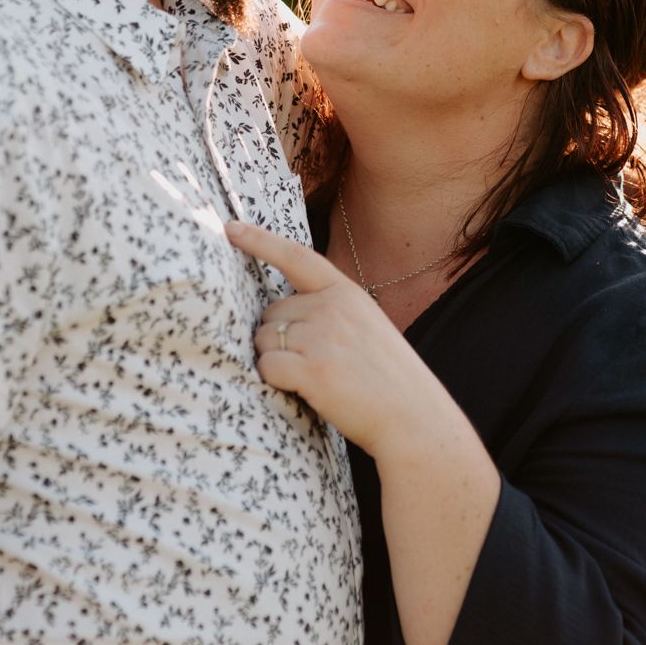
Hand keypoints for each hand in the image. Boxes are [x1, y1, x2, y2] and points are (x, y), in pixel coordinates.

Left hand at [225, 220, 443, 457]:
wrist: (414, 416)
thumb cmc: (388, 377)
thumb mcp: (367, 325)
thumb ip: (329, 310)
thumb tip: (279, 312)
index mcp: (346, 292)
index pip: (296, 257)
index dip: (260, 241)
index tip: (231, 228)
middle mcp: (331, 307)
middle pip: (270, 313)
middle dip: (277, 337)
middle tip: (313, 362)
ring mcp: (321, 337)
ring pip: (264, 340)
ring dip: (275, 360)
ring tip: (313, 377)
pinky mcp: (312, 369)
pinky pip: (267, 366)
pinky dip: (274, 380)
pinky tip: (302, 389)